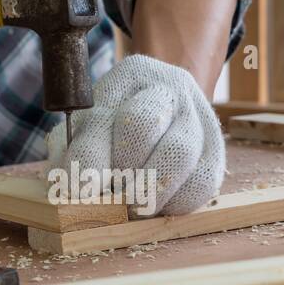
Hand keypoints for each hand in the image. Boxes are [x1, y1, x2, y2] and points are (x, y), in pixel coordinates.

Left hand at [47, 54, 224, 215]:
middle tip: (112, 198)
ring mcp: (197, 115)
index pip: (101, 122)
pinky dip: (177, 202)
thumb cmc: (115, 124)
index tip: (79, 195)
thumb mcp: (85, 127)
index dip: (87, 166)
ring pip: (178, 153)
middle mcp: (166, 89)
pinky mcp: (216, 148)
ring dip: (150, 191)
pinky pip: (203, 182)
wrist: (168, 106)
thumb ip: (72, 150)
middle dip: (119, 171)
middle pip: (141, 127)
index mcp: (127, 78)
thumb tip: (66, 188)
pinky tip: (161, 204)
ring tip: (135, 206)